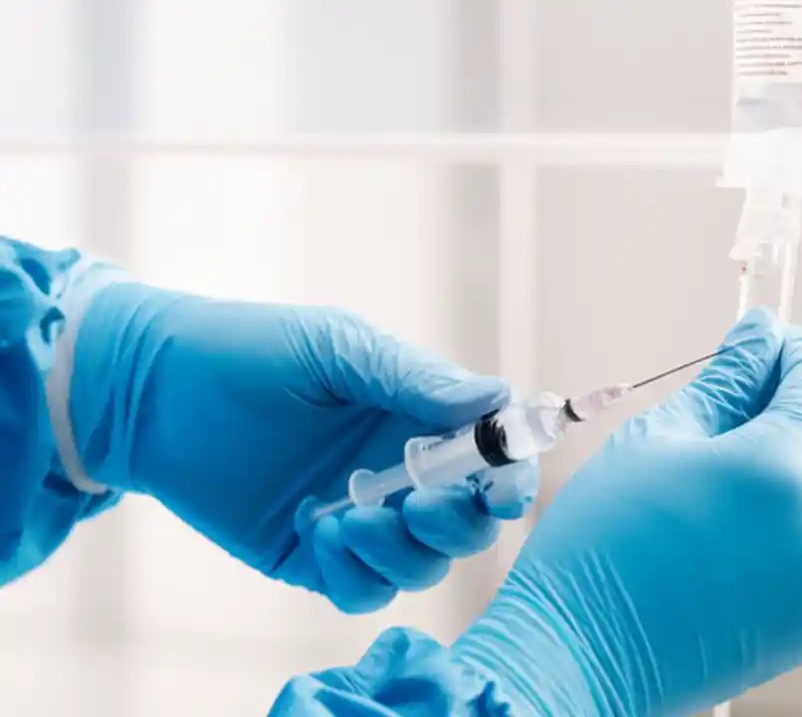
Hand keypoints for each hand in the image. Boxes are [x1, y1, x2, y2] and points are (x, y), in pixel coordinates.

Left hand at [67, 283, 537, 612]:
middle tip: (413, 502)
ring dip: (401, 550)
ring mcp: (361, 519)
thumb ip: (416, 379)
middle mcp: (402, 474)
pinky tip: (316, 530)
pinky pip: (363, 591)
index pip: (493, 462)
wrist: (151, 391)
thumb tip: (497, 396)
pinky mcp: (316, 556)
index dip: (512, 480)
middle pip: (471, 526)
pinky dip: (355, 572)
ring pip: (422, 566)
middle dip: (457, 523)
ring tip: (347, 514)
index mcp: (422, 420)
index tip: (504, 491)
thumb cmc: (251, 351)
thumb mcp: (339, 349)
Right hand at [451, 310, 801, 714]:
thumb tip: (760, 336)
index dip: (797, 351)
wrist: (579, 654)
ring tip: (760, 454)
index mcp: (785, 468)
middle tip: (759, 392)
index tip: (765, 344)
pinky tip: (766, 511)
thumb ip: (726, 381)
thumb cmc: (602, 544)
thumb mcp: (657, 440)